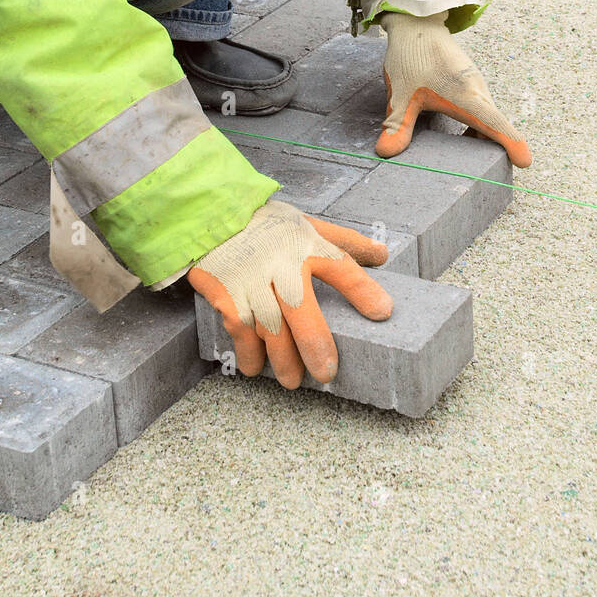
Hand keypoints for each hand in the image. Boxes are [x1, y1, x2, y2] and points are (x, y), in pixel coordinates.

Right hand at [188, 200, 391, 388]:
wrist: (213, 216)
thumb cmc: (268, 225)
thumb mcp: (309, 224)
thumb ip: (345, 241)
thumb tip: (383, 254)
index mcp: (306, 245)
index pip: (341, 266)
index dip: (362, 290)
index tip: (383, 312)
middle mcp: (281, 265)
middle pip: (300, 308)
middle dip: (314, 343)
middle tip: (326, 372)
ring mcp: (253, 282)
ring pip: (269, 327)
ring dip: (282, 358)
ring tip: (293, 381)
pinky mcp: (227, 294)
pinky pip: (239, 330)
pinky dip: (248, 352)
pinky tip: (255, 367)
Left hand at [376, 11, 531, 166]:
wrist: (417, 23)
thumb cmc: (412, 56)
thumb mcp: (400, 94)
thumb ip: (396, 125)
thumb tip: (384, 152)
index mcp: (465, 95)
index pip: (494, 123)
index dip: (511, 143)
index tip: (525, 162)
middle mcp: (478, 91)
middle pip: (495, 126)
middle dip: (495, 152)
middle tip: (485, 178)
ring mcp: (477, 86)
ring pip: (488, 119)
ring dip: (483, 140)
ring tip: (468, 163)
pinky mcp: (472, 83)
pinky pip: (482, 110)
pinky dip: (478, 127)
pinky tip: (460, 139)